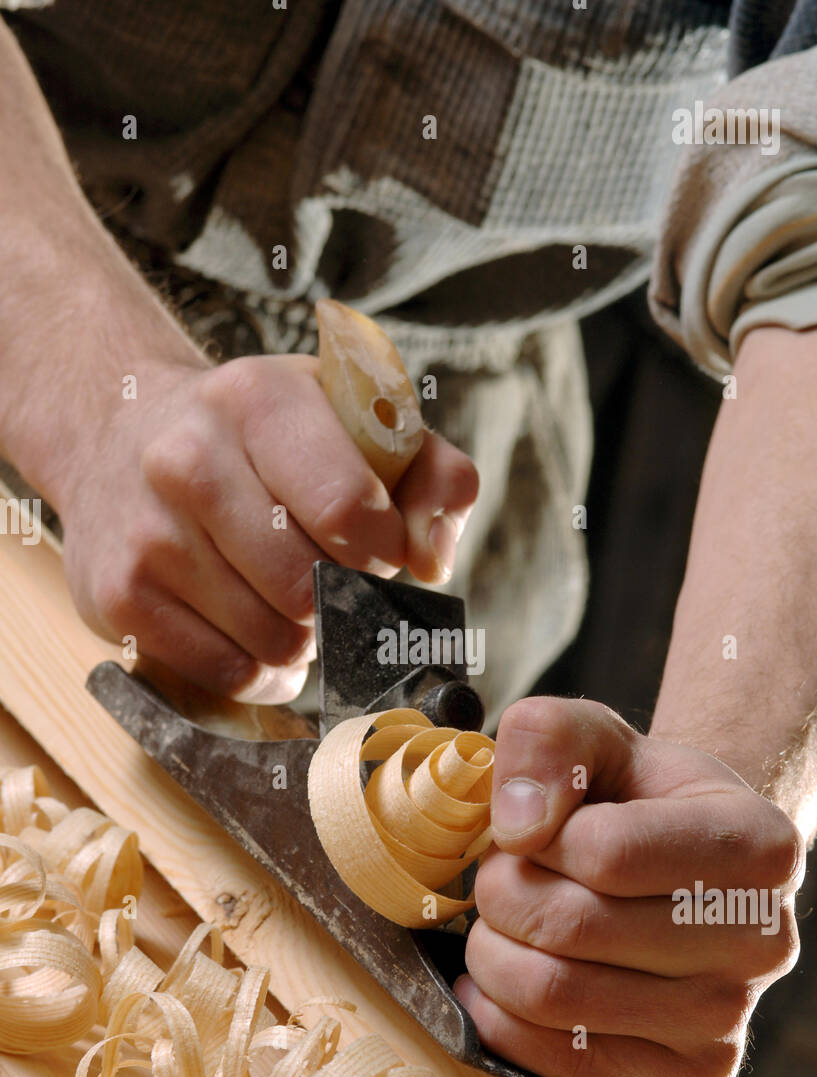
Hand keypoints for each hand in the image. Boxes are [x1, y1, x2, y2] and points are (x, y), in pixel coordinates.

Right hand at [58, 354, 476, 699]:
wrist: (120, 434)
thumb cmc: (265, 436)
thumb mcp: (355, 421)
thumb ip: (432, 477)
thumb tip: (432, 563)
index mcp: (257, 400)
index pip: (349, 510)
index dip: (383, 547)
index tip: (375, 543)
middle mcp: (187, 461)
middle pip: (310, 587)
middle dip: (341, 594)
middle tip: (328, 570)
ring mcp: (147, 534)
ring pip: (276, 641)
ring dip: (305, 638)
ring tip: (290, 598)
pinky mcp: (120, 598)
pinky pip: (230, 673)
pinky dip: (263, 671)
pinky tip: (256, 630)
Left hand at [454, 697, 804, 1076]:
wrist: (674, 872)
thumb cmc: (632, 799)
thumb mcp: (594, 739)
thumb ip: (548, 741)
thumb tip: (518, 826)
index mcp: (761, 845)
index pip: (603, 853)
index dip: (538, 837)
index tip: (537, 830)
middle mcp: (764, 940)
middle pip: (571, 927)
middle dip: (501, 894)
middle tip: (499, 877)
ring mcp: (729, 1019)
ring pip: (553, 997)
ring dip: (492, 954)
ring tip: (503, 924)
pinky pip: (558, 1061)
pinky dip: (500, 1017)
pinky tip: (507, 977)